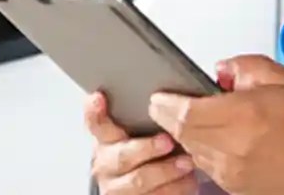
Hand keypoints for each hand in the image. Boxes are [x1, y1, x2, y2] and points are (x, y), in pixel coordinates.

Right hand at [85, 91, 199, 194]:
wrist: (148, 188)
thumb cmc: (148, 155)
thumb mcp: (143, 133)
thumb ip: (146, 117)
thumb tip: (166, 98)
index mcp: (107, 140)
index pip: (96, 123)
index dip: (95, 112)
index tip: (99, 97)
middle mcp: (106, 164)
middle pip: (121, 155)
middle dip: (146, 148)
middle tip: (167, 141)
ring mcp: (116, 187)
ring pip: (138, 180)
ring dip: (166, 171)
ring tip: (187, 163)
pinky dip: (175, 189)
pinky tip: (189, 180)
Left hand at [148, 55, 283, 194]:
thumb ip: (248, 67)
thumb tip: (220, 70)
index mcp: (245, 116)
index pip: (187, 112)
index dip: (168, 102)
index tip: (160, 95)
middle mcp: (233, 146)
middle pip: (182, 132)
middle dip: (168, 116)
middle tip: (163, 104)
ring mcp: (230, 170)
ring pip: (190, 149)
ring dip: (183, 133)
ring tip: (188, 118)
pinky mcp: (232, 185)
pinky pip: (203, 164)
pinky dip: (199, 149)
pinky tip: (209, 137)